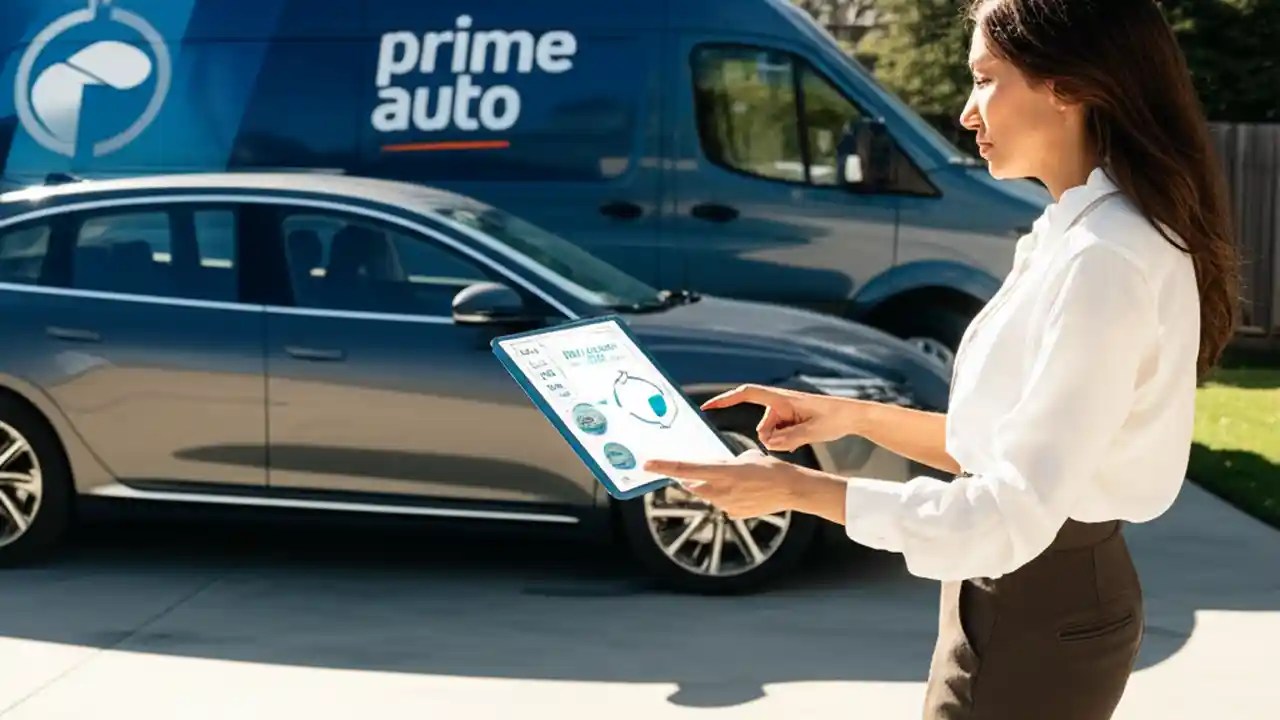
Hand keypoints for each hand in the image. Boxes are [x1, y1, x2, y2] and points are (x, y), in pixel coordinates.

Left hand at [644, 450, 803, 519]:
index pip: (685, 469)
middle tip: (689, 470)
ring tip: (734, 478)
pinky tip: (743, 490)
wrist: (790, 489)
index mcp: (722, 472)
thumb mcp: (745, 457)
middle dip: (689, 477)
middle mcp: (720, 491)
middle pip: (692, 484)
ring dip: (710, 486)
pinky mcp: (734, 514)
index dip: (664, 467)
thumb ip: (725, 463)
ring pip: (707, 494)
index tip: (648, 465)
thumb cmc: (770, 468)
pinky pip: (721, 502)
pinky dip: (725, 495)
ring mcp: (726, 505)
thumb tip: (716, 467)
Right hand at [702, 384, 851, 451]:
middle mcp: (779, 403)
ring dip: (783, 442)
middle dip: (774, 440)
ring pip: (769, 435)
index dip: (725, 399)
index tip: (707, 407)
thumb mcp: (813, 431)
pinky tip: (803, 439)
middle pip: (762, 428)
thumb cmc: (834, 418)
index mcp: (782, 398)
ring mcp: (783, 412)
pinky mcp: (787, 420)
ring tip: (805, 438)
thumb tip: (769, 444)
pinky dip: (786, 441)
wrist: (851, 416)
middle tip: (798, 441)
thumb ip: (790, 438)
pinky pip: (778, 437)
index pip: (747, 394)